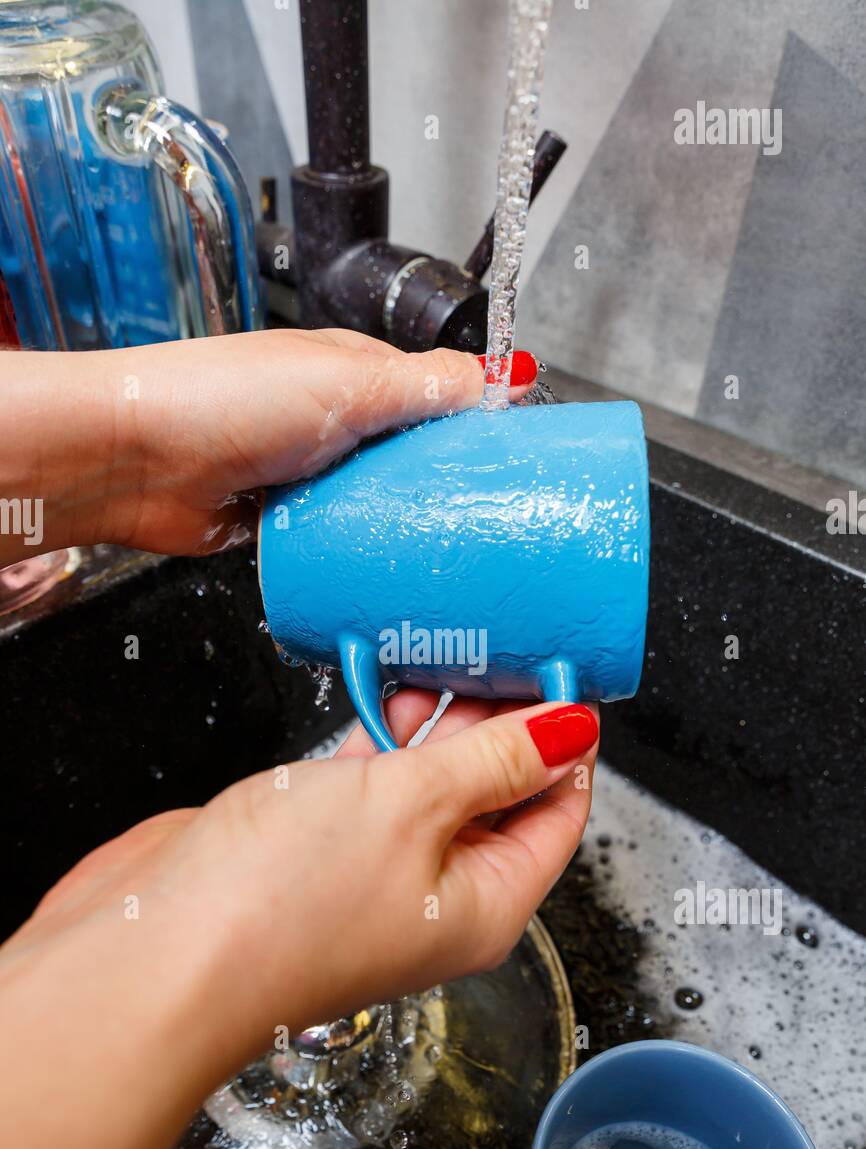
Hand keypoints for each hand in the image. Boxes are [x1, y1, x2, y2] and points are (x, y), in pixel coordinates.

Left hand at [0, 330, 535, 564]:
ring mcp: (313, 475)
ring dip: (404, 528)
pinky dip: (361, 556)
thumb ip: (428, 384)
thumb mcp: (347, 380)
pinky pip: (343, 544)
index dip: (483, 431)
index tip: (522, 467)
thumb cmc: (223, 399)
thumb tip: (507, 375)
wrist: (138, 462)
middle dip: (448, 491)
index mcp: (358, 372)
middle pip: (416, 463)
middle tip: (490, 525)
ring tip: (448, 556)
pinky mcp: (290, 524)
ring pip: (382, 509)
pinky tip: (386, 571)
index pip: (442, 400)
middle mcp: (338, 422)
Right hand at [0, 692, 596, 1148]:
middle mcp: (436, 897)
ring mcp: (372, 874)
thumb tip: (569, 732)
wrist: (153, 958)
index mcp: (487, 905)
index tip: (560, 671)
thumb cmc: (280, 909)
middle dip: (503, 724)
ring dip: (439, 725)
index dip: (565, 742)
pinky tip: (382, 691)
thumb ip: (492, 761)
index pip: (557, 813)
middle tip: (503, 645)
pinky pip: (369, 786)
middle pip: (497, 797)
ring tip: (446, 653)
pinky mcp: (314, 851)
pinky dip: (380, 739)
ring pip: (431, 787)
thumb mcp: (414, 807)